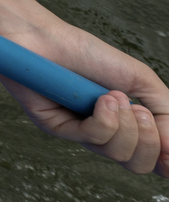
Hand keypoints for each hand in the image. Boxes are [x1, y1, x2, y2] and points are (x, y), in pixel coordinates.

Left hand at [0, 17, 168, 176]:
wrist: (45, 36)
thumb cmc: (87, 53)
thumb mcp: (139, 80)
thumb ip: (166, 112)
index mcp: (123, 125)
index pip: (150, 160)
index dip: (165, 163)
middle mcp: (102, 133)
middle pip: (138, 165)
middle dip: (149, 140)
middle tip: (140, 111)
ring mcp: (78, 133)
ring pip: (119, 154)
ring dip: (127, 125)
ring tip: (114, 96)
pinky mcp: (56, 128)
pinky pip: (93, 139)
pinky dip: (105, 119)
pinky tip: (101, 99)